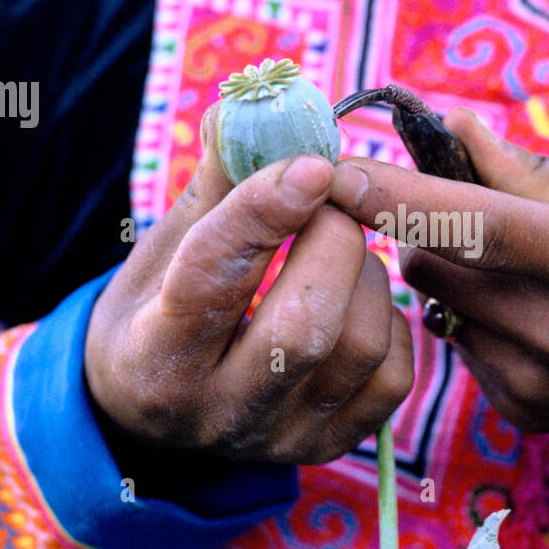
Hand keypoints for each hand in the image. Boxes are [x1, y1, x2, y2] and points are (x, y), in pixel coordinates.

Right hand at [84, 102, 413, 465]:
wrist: (155, 408)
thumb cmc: (158, 310)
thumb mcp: (162, 250)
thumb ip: (214, 185)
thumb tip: (256, 105)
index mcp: (154, 358)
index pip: (211, 281)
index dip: (263, 213)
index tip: (310, 163)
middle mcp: (218, 411)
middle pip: (305, 327)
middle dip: (332, 242)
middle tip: (328, 199)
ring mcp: (280, 437)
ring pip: (359, 346)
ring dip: (367, 274)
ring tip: (338, 248)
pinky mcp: (329, 443)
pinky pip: (393, 375)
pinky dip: (392, 320)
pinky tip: (358, 297)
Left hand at [328, 108, 548, 437]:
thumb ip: (524, 170)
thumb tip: (450, 128)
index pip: (474, 226)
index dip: (397, 197)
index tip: (337, 170)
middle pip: (436, 267)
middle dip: (423, 228)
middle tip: (453, 207)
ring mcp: (543, 383)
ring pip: (439, 310)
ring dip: (451, 276)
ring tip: (508, 267)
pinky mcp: (528, 413)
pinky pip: (461, 349)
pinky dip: (474, 321)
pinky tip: (525, 316)